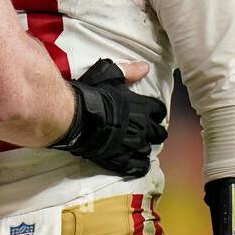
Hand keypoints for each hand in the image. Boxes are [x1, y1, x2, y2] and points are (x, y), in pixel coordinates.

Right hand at [51, 58, 167, 176]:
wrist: (74, 117)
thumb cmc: (90, 96)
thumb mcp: (109, 76)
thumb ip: (129, 72)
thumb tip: (145, 67)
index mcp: (143, 107)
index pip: (159, 111)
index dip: (154, 112)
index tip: (150, 113)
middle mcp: (142, 128)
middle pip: (159, 133)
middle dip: (154, 132)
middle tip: (145, 131)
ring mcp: (132, 145)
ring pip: (148, 149)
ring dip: (144, 147)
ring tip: (136, 146)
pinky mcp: (121, 159)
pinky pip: (138, 166)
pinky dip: (139, 165)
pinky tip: (136, 163)